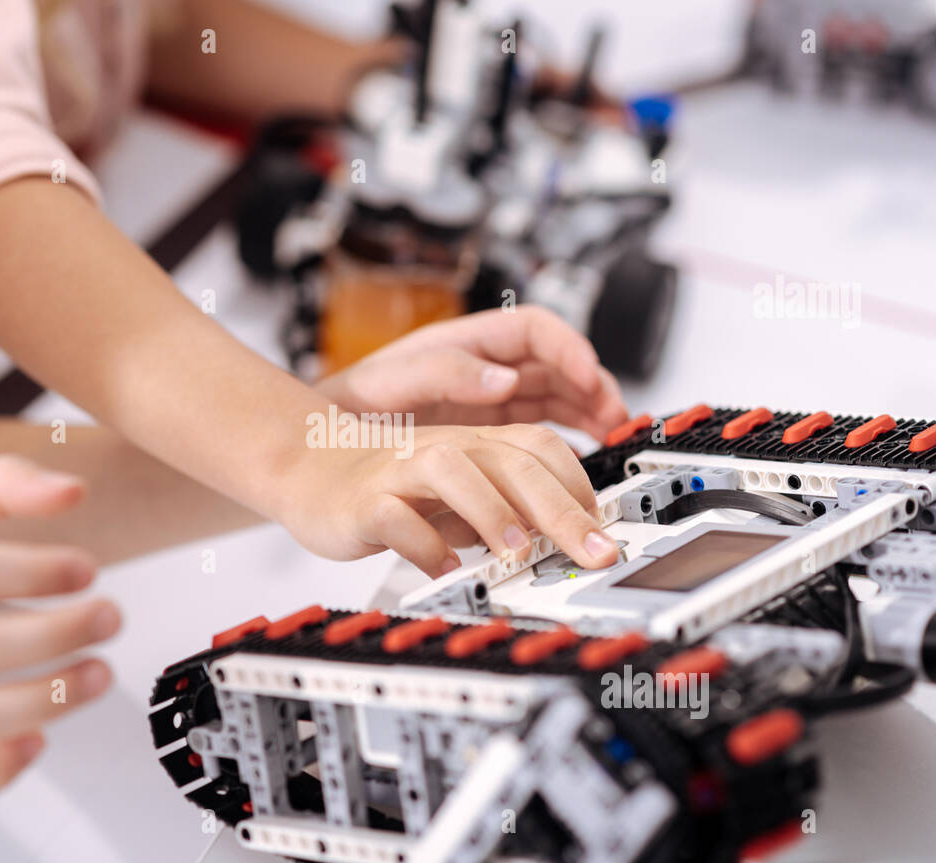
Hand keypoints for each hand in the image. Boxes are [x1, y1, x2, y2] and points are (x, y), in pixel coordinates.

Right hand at [279, 423, 619, 577]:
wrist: (308, 467)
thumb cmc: (389, 482)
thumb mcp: (458, 489)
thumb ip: (504, 503)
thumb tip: (563, 536)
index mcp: (474, 443)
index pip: (540, 447)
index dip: (579, 487)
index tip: (603, 532)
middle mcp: (444, 449)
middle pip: (512, 461)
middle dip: (561, 509)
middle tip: (592, 551)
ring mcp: (402, 470)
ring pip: (455, 471)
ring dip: (493, 511)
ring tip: (519, 552)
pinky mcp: (365, 500)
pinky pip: (398, 517)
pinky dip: (425, 545)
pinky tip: (446, 569)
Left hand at [315, 305, 628, 440]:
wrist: (320, 441)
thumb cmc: (351, 405)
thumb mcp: (394, 383)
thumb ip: (447, 375)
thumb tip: (505, 378)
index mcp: (466, 343)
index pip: (535, 331)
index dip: (569, 348)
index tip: (589, 376)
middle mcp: (484, 367)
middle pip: (556, 364)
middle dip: (592, 384)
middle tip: (616, 417)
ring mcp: (488, 399)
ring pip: (555, 397)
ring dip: (588, 412)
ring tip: (611, 439)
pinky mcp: (486, 433)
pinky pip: (539, 427)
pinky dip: (565, 438)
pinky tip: (580, 458)